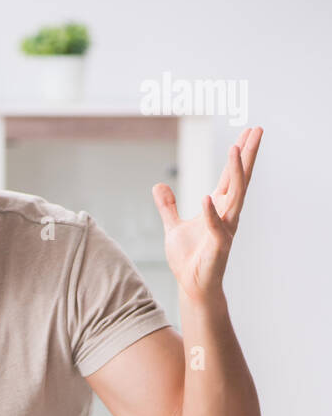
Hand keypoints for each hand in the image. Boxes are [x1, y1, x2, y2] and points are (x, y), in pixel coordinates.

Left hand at [152, 126, 262, 301]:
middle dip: (248, 154)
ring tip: (236, 149)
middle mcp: (226, 214)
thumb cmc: (188, 258)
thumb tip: (158, 186)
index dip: (239, 153)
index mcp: (218, 207)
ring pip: (235, 196)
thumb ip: (168, 206)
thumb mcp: (173, 227)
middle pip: (240, 179)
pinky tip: (207, 198)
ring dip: (236, 173)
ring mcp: (224, 229)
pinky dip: (211, 213)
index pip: (231, 175)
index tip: (248, 131)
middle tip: (258, 129)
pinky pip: (216, 227)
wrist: (192, 286)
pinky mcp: (218, 246)